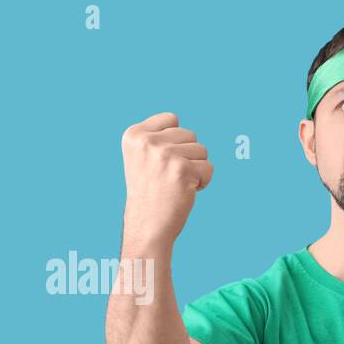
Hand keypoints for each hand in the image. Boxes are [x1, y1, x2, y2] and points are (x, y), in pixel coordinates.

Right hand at [120, 111, 213, 249]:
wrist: (147, 225)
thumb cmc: (150, 192)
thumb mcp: (143, 157)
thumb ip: (160, 138)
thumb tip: (189, 133)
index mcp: (134, 134)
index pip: (171, 118)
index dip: (176, 140)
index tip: (164, 161)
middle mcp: (147, 141)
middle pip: (190, 134)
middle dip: (188, 156)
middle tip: (171, 177)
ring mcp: (164, 154)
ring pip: (202, 150)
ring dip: (196, 169)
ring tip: (177, 184)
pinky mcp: (182, 169)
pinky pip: (209, 168)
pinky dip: (204, 182)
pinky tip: (186, 191)